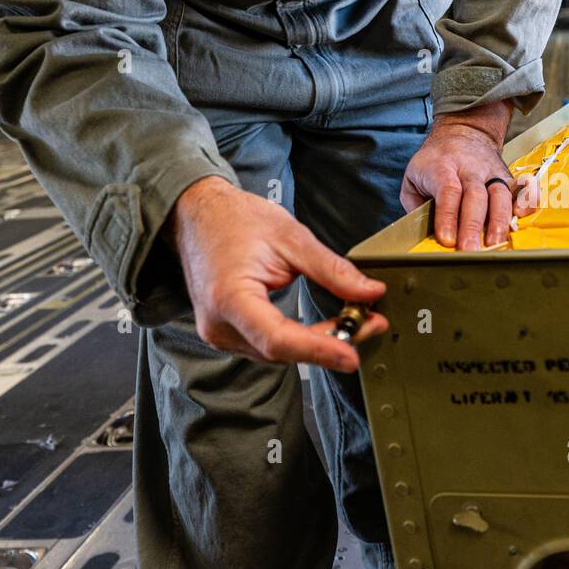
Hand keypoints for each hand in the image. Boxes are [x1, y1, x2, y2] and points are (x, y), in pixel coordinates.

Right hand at [161, 176, 388, 370]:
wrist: (197, 215)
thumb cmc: (235, 219)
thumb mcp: (290, 236)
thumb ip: (331, 269)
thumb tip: (370, 293)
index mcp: (230, 297)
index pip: (278, 338)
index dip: (318, 350)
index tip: (353, 353)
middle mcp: (219, 325)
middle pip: (282, 350)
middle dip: (330, 342)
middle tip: (371, 324)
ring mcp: (219, 334)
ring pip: (277, 353)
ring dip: (317, 342)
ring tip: (354, 322)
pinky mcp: (226, 333)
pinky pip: (268, 345)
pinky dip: (299, 339)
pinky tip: (324, 328)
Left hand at [399, 99, 527, 249]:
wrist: (462, 132)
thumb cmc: (435, 163)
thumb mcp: (413, 178)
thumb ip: (415, 204)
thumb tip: (425, 231)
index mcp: (442, 167)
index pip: (447, 191)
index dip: (448, 216)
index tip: (447, 240)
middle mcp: (469, 168)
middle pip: (475, 196)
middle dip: (473, 226)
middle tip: (470, 251)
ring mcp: (491, 171)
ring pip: (499, 194)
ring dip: (499, 221)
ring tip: (495, 244)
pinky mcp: (507, 176)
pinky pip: (522, 186)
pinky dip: (526, 200)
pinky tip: (520, 217)